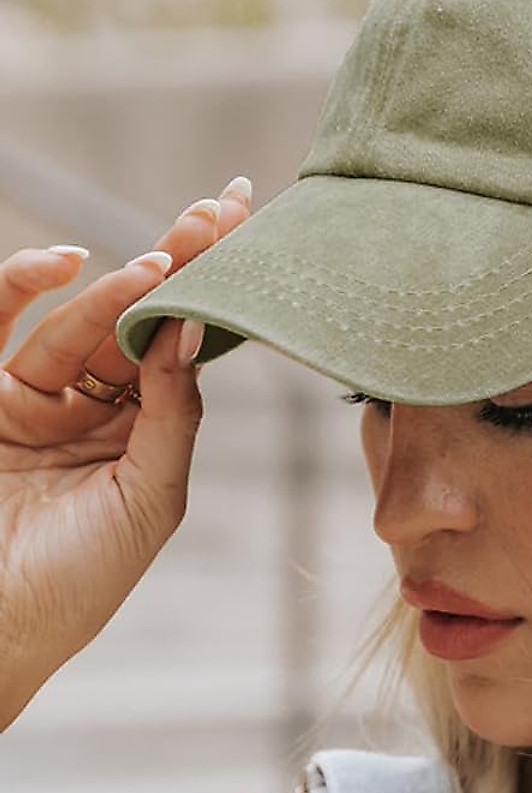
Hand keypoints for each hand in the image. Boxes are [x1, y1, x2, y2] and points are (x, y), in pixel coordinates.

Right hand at [0, 177, 251, 729]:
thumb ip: (171, 411)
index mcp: (142, 429)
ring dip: (124, 283)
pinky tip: (69, 261)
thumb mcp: (151, 495)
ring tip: (168, 258)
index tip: (246, 230)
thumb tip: (195, 327)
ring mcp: (35, 397)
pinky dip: (24, 286)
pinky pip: (1, 325)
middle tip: (222, 209)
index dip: (212, 290)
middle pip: (141, 318)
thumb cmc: (79, 582)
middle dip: (182, 261)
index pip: (181, 344)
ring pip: (83, 320)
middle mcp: (92, 405)